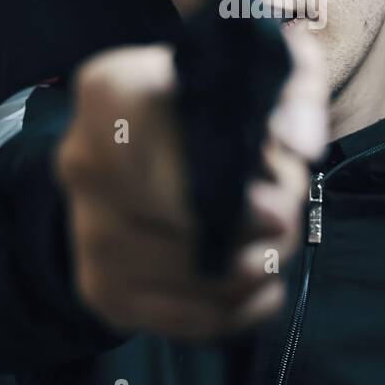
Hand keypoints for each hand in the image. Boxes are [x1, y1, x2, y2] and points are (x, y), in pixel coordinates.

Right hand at [54, 25, 327, 340]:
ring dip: (254, 272)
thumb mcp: (264, 65)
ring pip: (192, 279)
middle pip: (185, 227)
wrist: (145, 139)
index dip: (228, 194)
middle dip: (255, 234)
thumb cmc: (215, 98)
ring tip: (276, 247)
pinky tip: (261, 286)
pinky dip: (238, 310)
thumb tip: (302, 143)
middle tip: (287, 224)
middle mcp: (81, 162)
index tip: (279, 207)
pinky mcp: (101, 288)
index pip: (166, 155)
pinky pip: (183, 319)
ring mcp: (86, 231)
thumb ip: (295, 89)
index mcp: (111, 91)